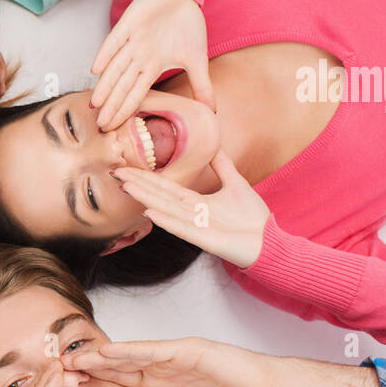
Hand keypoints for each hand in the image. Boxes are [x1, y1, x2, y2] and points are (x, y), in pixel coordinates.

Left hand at [62, 338, 279, 386]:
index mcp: (158, 382)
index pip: (118, 381)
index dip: (94, 382)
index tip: (66, 386)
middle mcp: (161, 365)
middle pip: (117, 364)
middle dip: (88, 365)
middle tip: (56, 367)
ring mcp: (172, 355)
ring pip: (130, 355)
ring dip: (102, 356)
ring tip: (74, 357)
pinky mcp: (186, 349)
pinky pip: (153, 350)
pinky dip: (131, 351)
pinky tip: (108, 351)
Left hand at [90, 0, 213, 129]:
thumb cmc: (187, 25)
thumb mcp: (197, 60)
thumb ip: (201, 86)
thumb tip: (212, 112)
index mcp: (151, 68)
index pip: (135, 95)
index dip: (125, 111)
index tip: (114, 130)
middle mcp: (138, 58)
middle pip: (122, 86)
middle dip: (111, 106)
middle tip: (100, 126)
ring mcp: (132, 41)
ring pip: (115, 67)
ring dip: (105, 85)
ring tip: (95, 103)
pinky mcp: (128, 23)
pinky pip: (114, 40)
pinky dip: (105, 53)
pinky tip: (95, 68)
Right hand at [112, 150, 268, 267]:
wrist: (270, 242)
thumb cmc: (253, 218)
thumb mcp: (236, 183)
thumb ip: (222, 166)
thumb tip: (215, 144)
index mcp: (196, 202)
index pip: (166, 187)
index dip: (146, 177)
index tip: (127, 168)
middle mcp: (191, 214)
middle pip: (160, 196)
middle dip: (138, 184)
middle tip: (116, 173)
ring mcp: (196, 227)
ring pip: (166, 209)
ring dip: (146, 198)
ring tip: (127, 187)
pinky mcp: (206, 240)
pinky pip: (182, 229)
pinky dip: (166, 221)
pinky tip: (150, 213)